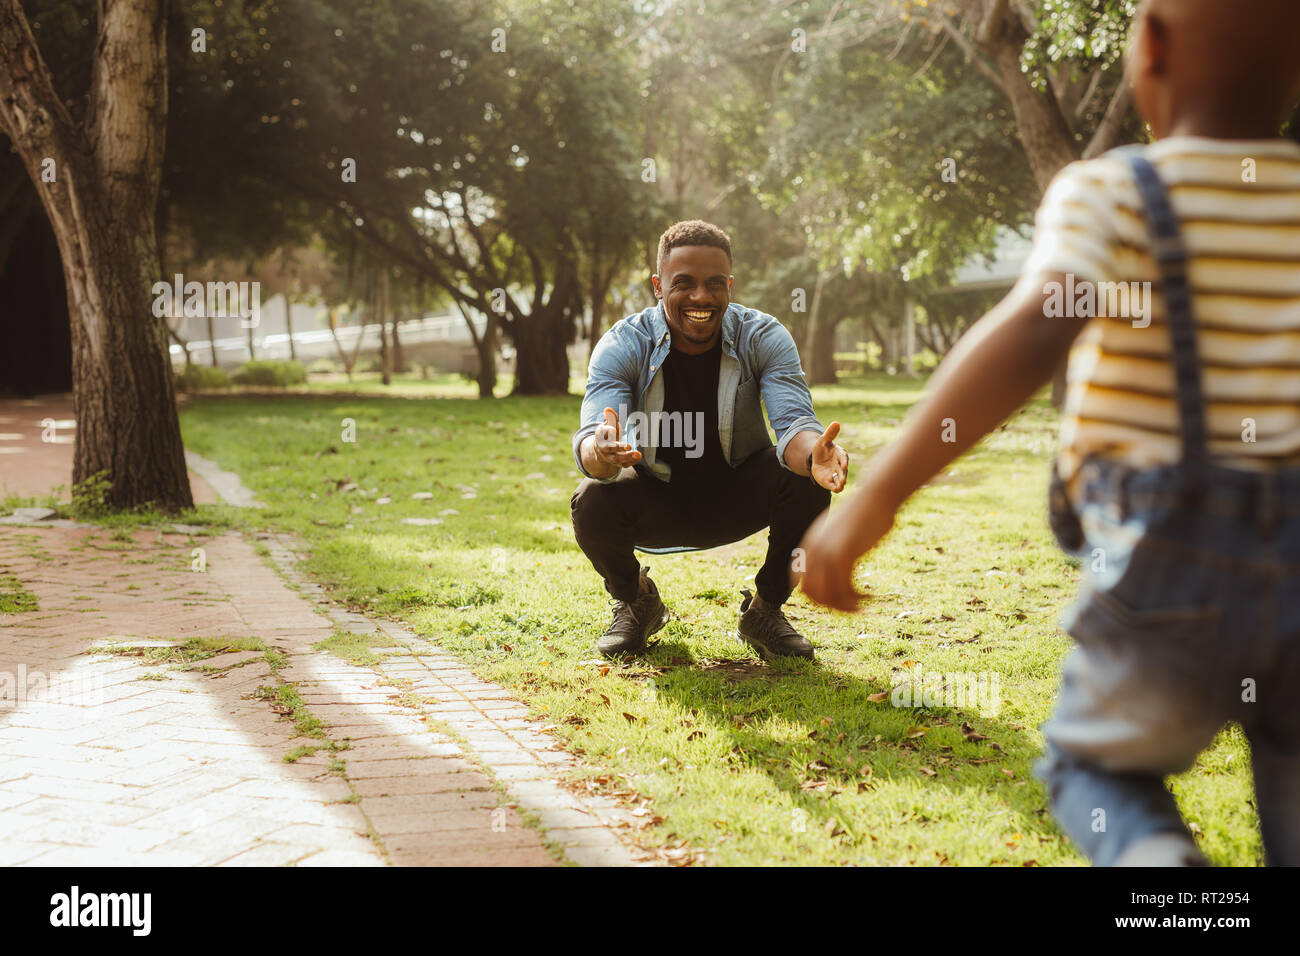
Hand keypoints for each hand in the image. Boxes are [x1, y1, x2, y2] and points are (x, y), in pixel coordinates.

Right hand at [592, 406, 641, 467]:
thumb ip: (611, 417)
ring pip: (617, 459)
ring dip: (627, 457)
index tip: (613, 428)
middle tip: (629, 446)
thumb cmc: (608, 434)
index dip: (608, 430)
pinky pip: (624, 464)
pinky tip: (638, 457)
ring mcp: (610, 457)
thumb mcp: (609, 425)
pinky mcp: (618, 463)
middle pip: (610, 448)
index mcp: (601, 436)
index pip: (603, 433)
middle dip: (619, 447)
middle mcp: (604, 448)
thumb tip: (607, 409)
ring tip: (637, 453)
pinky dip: (631, 462)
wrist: (602, 451)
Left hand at [793, 496, 893, 611]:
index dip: (814, 595)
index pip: (800, 580)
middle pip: (811, 592)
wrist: (876, 496)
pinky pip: (844, 589)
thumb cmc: (865, 513)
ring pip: (827, 595)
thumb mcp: (841, 531)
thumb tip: (838, 561)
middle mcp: (814, 550)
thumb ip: (834, 546)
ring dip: (844, 606)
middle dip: (829, 605)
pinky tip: (869, 598)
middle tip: (849, 607)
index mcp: (810, 544)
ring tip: (860, 606)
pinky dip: (855, 599)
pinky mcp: (843, 555)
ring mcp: (826, 552)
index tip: (833, 600)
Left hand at [810, 421, 848, 492]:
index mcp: (840, 454)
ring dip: (840, 483)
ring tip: (840, 487)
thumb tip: (836, 422)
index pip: (843, 458)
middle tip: (843, 480)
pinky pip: (833, 484)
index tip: (844, 466)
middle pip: (843, 471)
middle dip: (843, 475)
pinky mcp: (830, 480)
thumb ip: (830, 433)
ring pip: (840, 479)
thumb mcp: (823, 440)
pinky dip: (835, 487)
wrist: (817, 458)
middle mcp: (840, 465)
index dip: (844, 462)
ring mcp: (836, 473)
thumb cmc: (822, 448)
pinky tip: (836, 490)